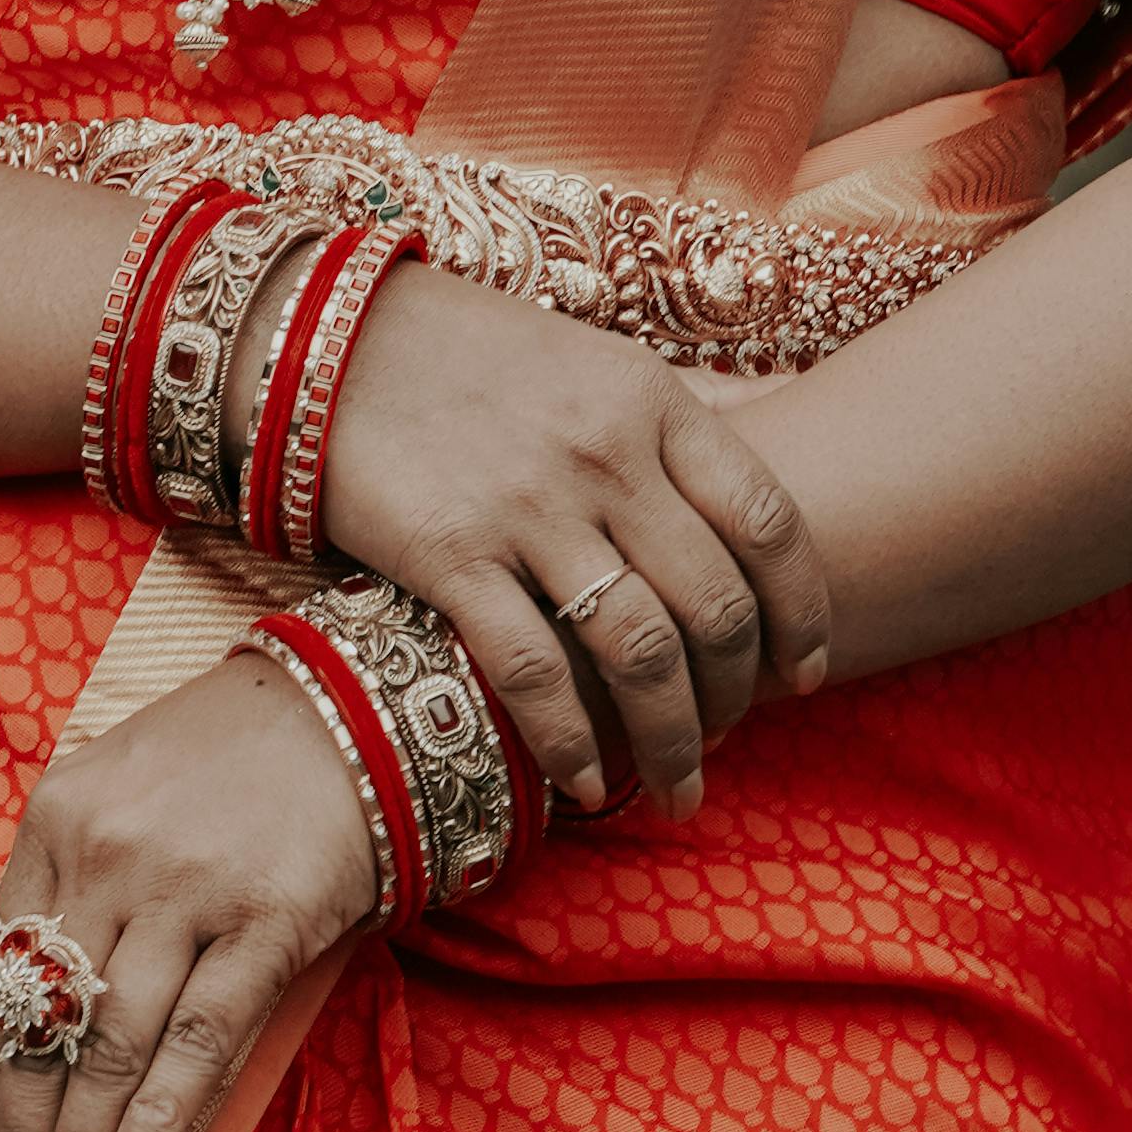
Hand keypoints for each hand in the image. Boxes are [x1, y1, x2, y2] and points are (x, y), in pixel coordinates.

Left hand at [0, 651, 393, 1131]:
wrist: (352, 702)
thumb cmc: (228, 765)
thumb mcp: (121, 796)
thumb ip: (74, 894)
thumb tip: (36, 1037)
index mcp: (54, 823)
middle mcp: (105, 855)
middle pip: (45, 1033)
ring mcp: (186, 888)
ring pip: (109, 1050)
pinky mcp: (266, 917)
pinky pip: (199, 1035)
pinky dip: (160, 1114)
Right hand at [303, 273, 831, 831]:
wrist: (327, 340)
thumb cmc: (474, 353)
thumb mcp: (601, 358)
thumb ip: (691, 404)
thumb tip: (788, 419)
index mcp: (654, 404)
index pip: (769, 522)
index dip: (801, 613)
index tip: (804, 673)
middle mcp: (606, 455)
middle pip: (713, 604)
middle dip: (736, 697)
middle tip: (729, 743)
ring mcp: (529, 505)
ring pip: (639, 652)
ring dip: (671, 742)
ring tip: (676, 791)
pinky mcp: (450, 553)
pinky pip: (534, 671)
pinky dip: (571, 741)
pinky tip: (585, 783)